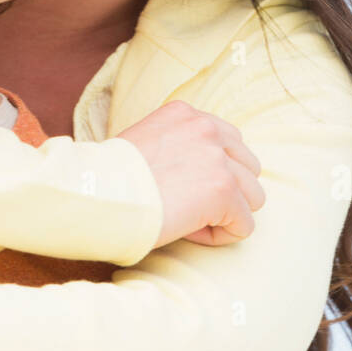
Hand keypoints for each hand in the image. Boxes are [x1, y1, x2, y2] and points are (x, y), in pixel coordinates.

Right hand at [118, 100, 264, 248]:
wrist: (99, 194)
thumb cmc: (109, 179)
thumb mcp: (144, 142)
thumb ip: (176, 145)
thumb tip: (196, 175)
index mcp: (186, 114)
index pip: (228, 141)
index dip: (211, 172)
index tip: (182, 188)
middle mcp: (206, 128)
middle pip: (248, 167)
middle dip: (226, 192)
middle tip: (190, 207)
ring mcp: (218, 159)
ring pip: (253, 197)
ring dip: (225, 214)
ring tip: (190, 222)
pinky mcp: (223, 190)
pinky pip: (243, 225)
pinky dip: (220, 236)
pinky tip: (190, 232)